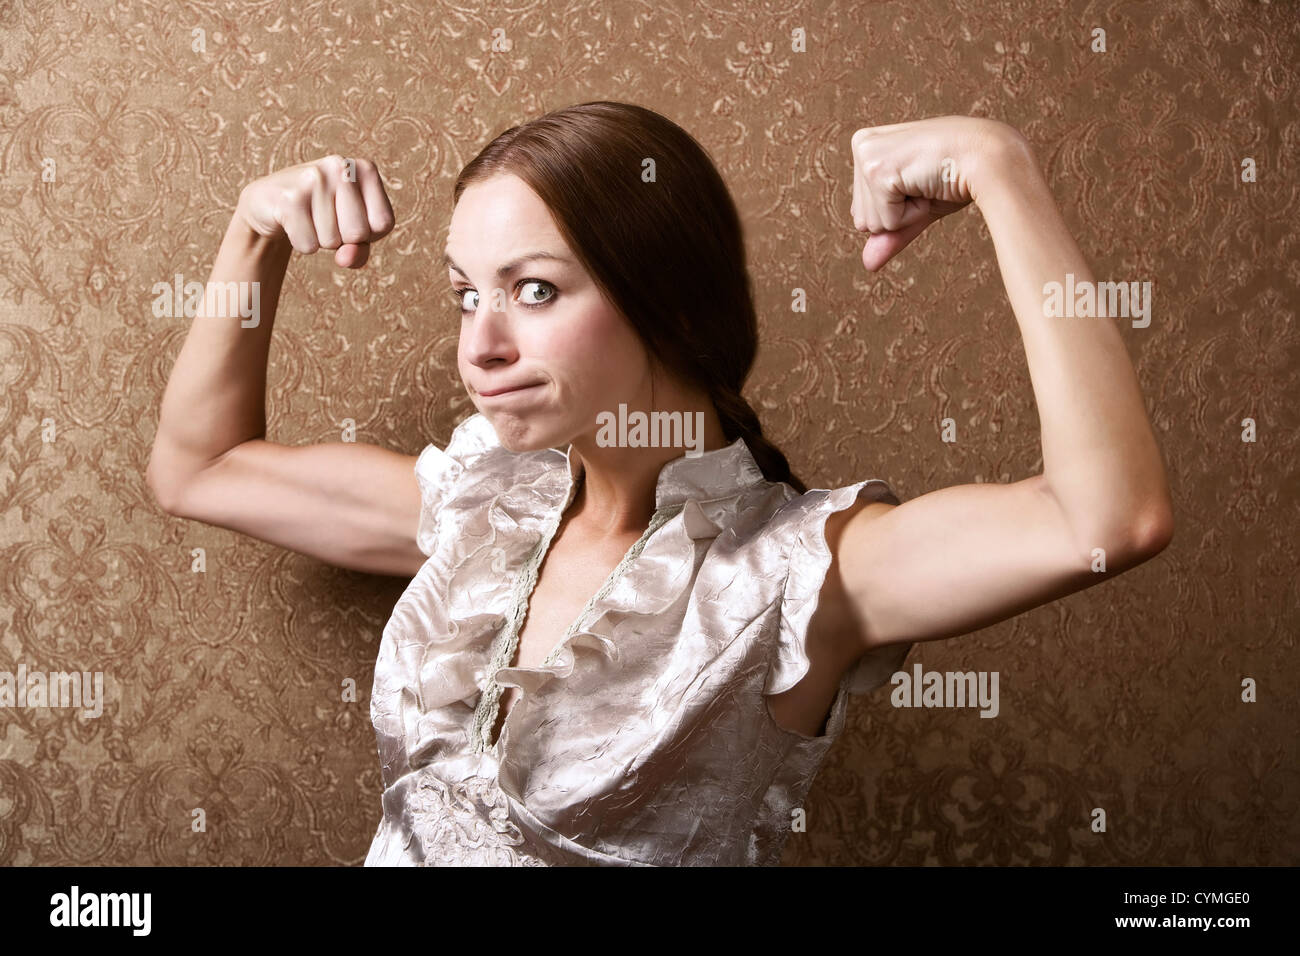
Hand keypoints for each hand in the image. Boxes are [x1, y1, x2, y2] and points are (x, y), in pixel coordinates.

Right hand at [236, 155, 395, 268]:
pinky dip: (302, 243)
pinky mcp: (289, 197)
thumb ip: (360, 251)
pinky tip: (293, 221)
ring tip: (308, 217)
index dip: (367, 234)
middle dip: (342, 239)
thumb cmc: (323, 217)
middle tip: (325, 219)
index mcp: (365, 169)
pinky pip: (308, 245)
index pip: (384, 223)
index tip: (349, 218)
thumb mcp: (352, 234)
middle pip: (358, 233)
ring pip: (332, 241)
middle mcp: (341, 165)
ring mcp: (314, 178)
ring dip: (319, 240)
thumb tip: (345, 258)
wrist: (270, 202)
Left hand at [850, 116, 1016, 270]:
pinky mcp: (877, 172)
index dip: (898, 208)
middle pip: (861, 219)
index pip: (863, 210)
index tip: (922, 179)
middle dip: (899, 213)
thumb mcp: (918, 205)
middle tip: (927, 182)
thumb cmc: (960, 176)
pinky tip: (928, 185)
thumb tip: (868, 265)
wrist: (992, 160)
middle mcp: (861, 146)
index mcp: (866, 145)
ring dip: (906, 213)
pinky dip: (912, 214)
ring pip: (871, 224)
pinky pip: (886, 222)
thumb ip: (891, 232)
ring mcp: (867, 158)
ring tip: (928, 182)